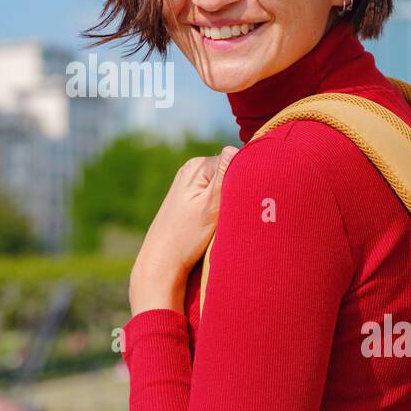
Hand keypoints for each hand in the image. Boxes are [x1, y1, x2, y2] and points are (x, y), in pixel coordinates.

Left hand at [130, 145, 238, 312]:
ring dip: (232, 199)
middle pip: (230, 171)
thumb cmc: (185, 237)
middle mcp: (193, 171)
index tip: (249, 198)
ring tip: (229, 218)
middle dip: (240, 188)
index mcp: (197, 167)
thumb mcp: (210, 205)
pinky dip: (223, 207)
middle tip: (241, 210)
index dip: (247, 178)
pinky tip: (221, 222)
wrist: (162, 263)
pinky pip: (216, 196)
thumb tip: (234, 148)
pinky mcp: (191, 200)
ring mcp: (191, 185)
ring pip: (225, 184)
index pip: (235, 160)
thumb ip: (224, 176)